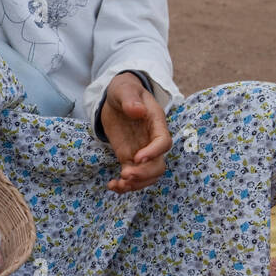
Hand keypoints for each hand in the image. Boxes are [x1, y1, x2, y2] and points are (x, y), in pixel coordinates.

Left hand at [101, 72, 171, 194]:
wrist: (117, 98)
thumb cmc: (124, 90)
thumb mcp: (124, 89)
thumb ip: (131, 99)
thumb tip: (138, 111)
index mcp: (156, 123)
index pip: (164, 142)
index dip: (154, 153)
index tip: (137, 158)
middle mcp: (152, 141)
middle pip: (158, 165)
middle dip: (144, 174)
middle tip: (125, 175)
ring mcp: (142, 151)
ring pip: (148, 176)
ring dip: (135, 184)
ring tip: (117, 184)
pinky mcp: (129, 158)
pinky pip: (132, 176)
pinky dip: (124, 185)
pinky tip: (112, 186)